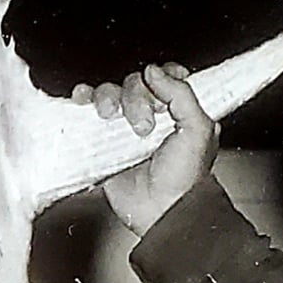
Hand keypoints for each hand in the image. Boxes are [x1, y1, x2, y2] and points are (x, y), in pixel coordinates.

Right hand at [71, 62, 219, 235]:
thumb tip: (153, 71)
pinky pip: (88, 110)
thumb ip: (181, 94)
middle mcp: (152, 115)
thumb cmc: (185, 178)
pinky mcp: (102, 141)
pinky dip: (83, 99)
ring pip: (111, 92)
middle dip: (136, 98)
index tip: (161, 95)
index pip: (166, 76)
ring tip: (111, 118)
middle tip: (143, 126)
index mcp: (179, 111)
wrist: (161, 211)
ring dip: (108, 98)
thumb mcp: (199, 130)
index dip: (161, 78)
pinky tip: (83, 101)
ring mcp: (125, 128)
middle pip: (135, 83)